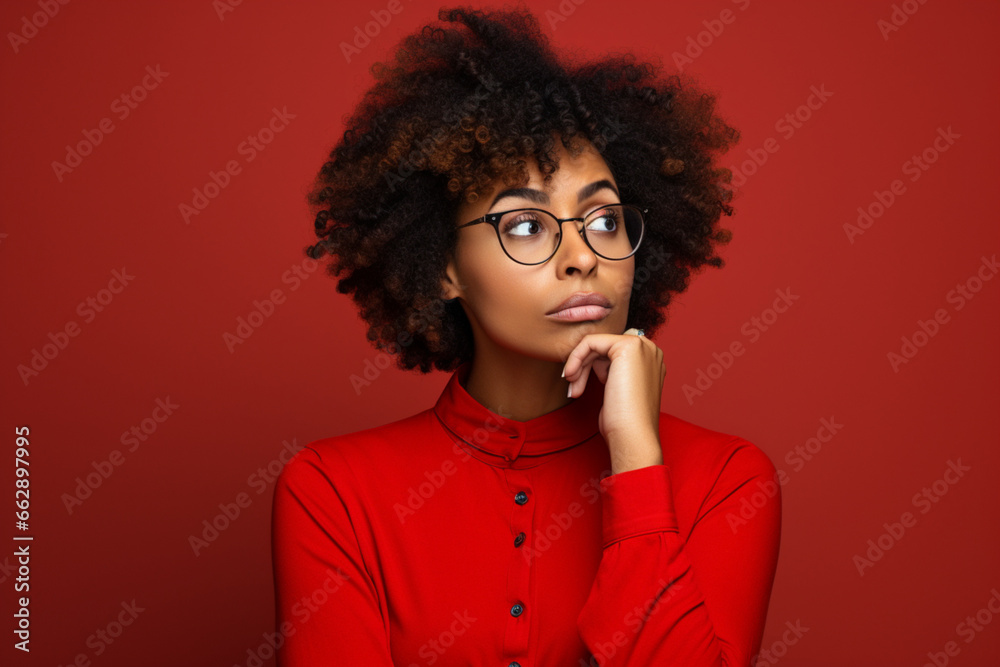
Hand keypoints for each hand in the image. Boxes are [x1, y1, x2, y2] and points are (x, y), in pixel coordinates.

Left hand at [562, 327, 664, 473]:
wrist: (633, 435)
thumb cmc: (624, 422)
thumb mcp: (618, 391)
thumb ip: (614, 373)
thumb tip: (595, 363)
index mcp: (650, 361)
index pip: (613, 352)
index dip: (593, 367)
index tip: (578, 385)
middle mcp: (649, 350)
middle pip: (604, 347)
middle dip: (584, 366)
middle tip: (572, 388)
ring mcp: (642, 346)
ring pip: (596, 344)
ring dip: (578, 365)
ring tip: (572, 387)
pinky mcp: (628, 346)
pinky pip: (591, 341)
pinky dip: (576, 357)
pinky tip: (571, 375)